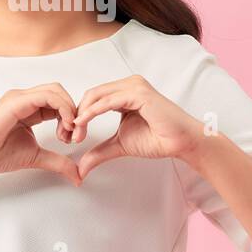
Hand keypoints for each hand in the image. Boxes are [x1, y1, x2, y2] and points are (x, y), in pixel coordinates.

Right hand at [0, 83, 81, 186]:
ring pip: (55, 90)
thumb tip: (78, 175)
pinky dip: (62, 108)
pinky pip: (46, 96)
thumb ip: (57, 161)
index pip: (58, 102)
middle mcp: (25, 99)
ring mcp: (20, 98)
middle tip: (75, 136)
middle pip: (60, 92)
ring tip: (69, 132)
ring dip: (70, 109)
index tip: (74, 139)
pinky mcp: (16, 102)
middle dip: (74, 111)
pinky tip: (64, 126)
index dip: (72, 117)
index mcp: (28, 108)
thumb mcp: (36, 157)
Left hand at [71, 75, 204, 179]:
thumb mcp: (119, 145)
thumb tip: (81, 167)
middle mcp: (129, 85)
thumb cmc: (157, 139)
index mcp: (124, 92)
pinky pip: (109, 100)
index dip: (80, 115)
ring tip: (75, 132)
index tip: (71, 135)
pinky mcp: (139, 93)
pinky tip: (84, 122)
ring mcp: (134, 86)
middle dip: (77, 114)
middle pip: (92, 94)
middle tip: (70, 135)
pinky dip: (93, 111)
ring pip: (97, 94)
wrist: (181, 142)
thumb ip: (99, 151)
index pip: (94, 98)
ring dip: (83, 113)